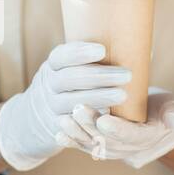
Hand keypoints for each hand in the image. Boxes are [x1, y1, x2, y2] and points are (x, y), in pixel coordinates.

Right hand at [0, 42, 130, 170]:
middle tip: (127, 74)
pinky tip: (111, 116)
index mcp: (53, 66)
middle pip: (70, 79)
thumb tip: (139, 46)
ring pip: (72, 102)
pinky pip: (74, 124)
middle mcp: (49, 85)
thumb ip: (95, 61)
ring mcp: (51, 108)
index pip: (61, 56)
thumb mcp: (68, 70)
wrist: (34, 118)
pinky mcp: (58, 128)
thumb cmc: (68, 85)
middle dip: (99, 76)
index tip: (102, 50)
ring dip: (99, 98)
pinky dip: (92, 119)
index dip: (79, 53)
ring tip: (123, 94)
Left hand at [58, 87, 173, 168]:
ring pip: (94, 145)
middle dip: (91, 127)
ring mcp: (113, 151)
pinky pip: (85, 146)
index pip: (132, 137)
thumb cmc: (165, 109)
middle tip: (77, 109)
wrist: (154, 122)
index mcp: (147, 139)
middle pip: (108, 141)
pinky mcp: (100, 147)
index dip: (117, 130)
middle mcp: (129, 150)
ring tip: (64, 118)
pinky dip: (71, 140)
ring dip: (77, 133)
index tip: (103, 120)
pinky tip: (58, 132)